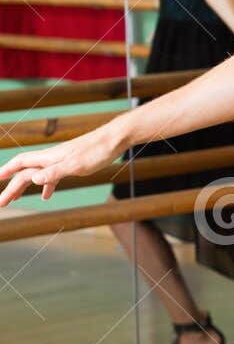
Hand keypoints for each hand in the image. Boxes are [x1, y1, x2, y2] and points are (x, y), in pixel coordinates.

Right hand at [0, 122, 123, 207]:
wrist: (113, 140)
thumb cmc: (96, 151)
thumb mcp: (76, 165)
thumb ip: (55, 172)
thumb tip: (34, 180)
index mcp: (48, 157)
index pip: (20, 164)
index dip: (5, 172)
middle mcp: (50, 158)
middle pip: (25, 173)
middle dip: (12, 187)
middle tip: (2, 203)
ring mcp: (60, 162)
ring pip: (37, 176)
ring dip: (25, 187)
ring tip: (16, 199)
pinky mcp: (71, 165)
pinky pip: (53, 177)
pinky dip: (47, 187)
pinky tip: (46, 196)